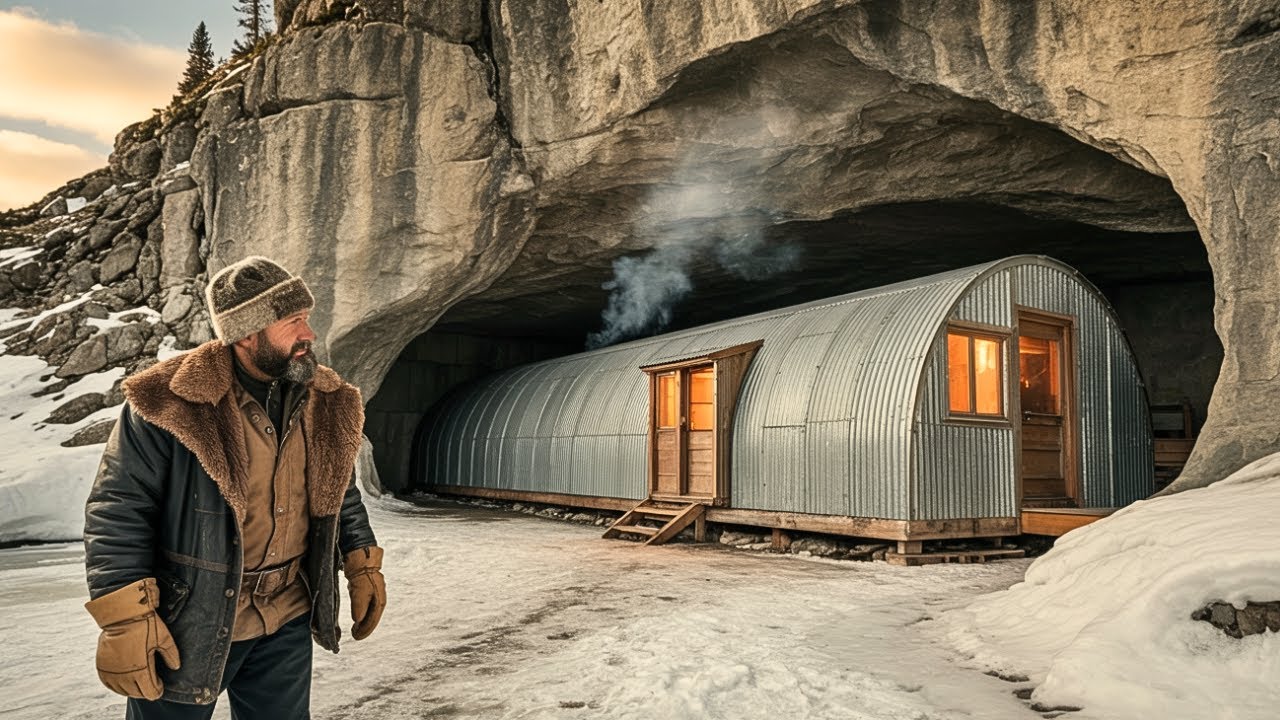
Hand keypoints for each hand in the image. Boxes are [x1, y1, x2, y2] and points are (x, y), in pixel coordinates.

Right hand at [84, 578, 180, 699]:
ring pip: (122, 690)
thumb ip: (171, 655)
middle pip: (137, 693)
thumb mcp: (164, 638)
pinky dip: (117, 685)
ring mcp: (111, 671)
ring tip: (139, 682)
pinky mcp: (102, 666)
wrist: (122, 614)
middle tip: (152, 684)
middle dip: (146, 690)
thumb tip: (176, 667)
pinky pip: (109, 683)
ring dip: (132, 689)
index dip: (158, 690)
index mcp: (141, 670)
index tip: (160, 685)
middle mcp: (124, 674)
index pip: (151, 692)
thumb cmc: (145, 625)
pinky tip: (124, 681)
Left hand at [344, 546, 385, 639]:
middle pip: (373, 616)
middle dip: (365, 627)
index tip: (357, 637)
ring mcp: (374, 592)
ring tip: (356, 628)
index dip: (365, 629)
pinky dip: (362, 612)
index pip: (373, 619)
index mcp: (379, 599)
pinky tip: (357, 614)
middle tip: (356, 635)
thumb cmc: (361, 572)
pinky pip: (366, 605)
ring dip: (364, 621)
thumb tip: (358, 620)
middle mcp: (379, 596)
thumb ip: (359, 606)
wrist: (361, 555)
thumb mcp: (358, 590)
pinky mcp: (367, 587)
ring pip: (370, 611)